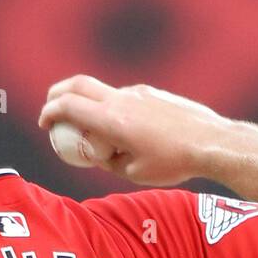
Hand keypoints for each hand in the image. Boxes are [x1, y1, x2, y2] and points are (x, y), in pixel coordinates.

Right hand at [37, 75, 223, 186]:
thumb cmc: (173, 163)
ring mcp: (139, 93)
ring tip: (94, 131)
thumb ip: (109, 161)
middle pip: (77, 84)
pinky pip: (124, 98)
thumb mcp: (133, 173)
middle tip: (51, 109)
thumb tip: (98, 155)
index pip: (68, 106)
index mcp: (111, 120)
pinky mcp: (153, 93)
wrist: (212, 143)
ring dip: (89, 104)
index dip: (49, 112)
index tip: (44, 124)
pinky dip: (113, 109)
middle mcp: (122, 100)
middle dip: (57, 93)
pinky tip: (126, 131)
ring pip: (103, 92)